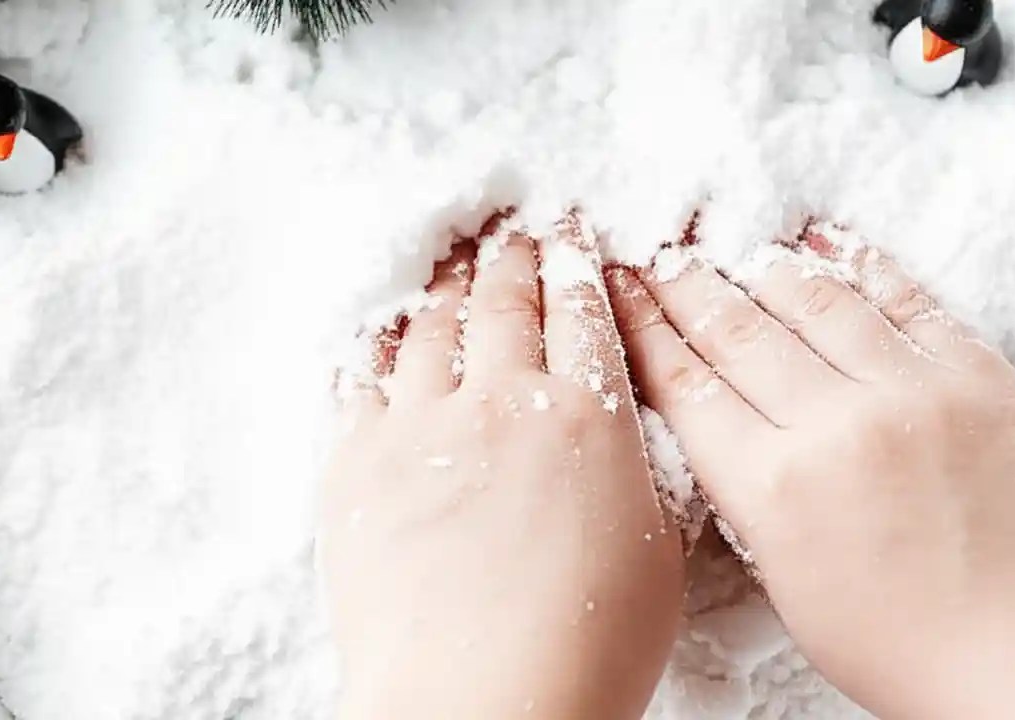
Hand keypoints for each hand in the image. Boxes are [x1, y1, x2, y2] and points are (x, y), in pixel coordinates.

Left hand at [321, 217, 683, 719]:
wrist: (477, 712)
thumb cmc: (584, 655)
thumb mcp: (658, 556)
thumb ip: (643, 473)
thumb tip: (624, 432)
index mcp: (589, 420)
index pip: (583, 313)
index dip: (577, 265)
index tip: (571, 239)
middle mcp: (503, 404)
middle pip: (506, 301)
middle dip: (514, 257)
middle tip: (516, 231)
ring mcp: (421, 428)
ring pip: (432, 325)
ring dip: (448, 284)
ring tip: (455, 261)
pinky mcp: (356, 464)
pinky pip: (362, 377)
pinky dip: (379, 343)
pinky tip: (386, 329)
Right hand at [604, 233, 1014, 718]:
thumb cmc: (909, 649)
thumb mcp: (787, 585)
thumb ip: (746, 497)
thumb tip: (722, 423)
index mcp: (773, 489)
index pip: (686, 383)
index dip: (644, 328)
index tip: (619, 294)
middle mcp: (836, 425)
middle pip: (736, 331)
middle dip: (685, 287)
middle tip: (657, 257)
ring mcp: (913, 392)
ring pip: (813, 301)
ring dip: (759, 269)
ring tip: (728, 248)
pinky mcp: (979, 376)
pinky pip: (906, 299)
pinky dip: (858, 263)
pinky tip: (824, 240)